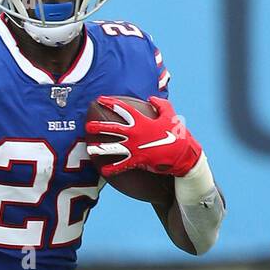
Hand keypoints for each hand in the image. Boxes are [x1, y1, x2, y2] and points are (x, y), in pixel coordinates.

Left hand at [86, 96, 202, 176]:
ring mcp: (135, 148)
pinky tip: (103, 171)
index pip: (123, 109)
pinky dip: (112, 170)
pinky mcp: (137, 161)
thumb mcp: (170, 115)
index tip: (100, 99)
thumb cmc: (177, 133)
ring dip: (100, 149)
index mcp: (142, 121)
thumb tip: (151, 98)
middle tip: (87, 126)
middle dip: (98, 126)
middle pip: (112, 129)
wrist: (182, 154)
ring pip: (113, 148)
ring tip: (89, 148)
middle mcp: (135, 134)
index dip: (111, 103)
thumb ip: (160, 104)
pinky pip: (121, 166)